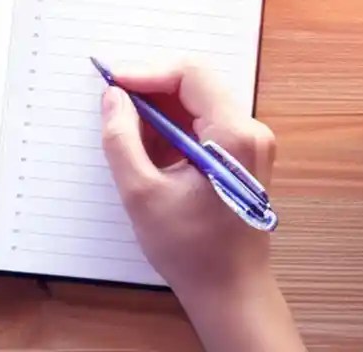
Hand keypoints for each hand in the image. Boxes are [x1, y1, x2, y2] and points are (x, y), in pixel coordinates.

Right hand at [99, 62, 276, 296]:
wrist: (230, 291)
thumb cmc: (191, 251)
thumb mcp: (141, 194)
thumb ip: (121, 139)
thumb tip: (112, 98)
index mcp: (234, 136)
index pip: (191, 75)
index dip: (146, 72)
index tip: (112, 83)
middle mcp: (250, 131)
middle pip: (196, 83)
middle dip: (150, 87)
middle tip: (113, 99)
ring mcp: (250, 142)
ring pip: (198, 101)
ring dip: (159, 107)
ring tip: (125, 124)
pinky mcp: (243, 154)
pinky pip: (204, 122)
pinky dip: (172, 125)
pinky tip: (147, 144)